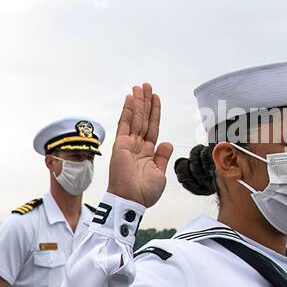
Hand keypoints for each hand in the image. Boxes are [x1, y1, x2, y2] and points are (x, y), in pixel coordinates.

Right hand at [106, 82, 172, 208]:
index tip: (156, 97)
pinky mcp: (120, 145)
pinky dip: (127, 110)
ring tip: (140, 86)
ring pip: (135, 118)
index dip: (154, 112)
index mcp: (148, 152)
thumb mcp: (159, 173)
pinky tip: (130, 98)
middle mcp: (137, 145)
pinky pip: (125, 124)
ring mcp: (128, 144)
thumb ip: (162, 157)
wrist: (132, 200)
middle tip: (146, 85)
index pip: (152, 127)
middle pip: (143, 119)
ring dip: (138, 101)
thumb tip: (166, 143)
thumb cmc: (144, 192)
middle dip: (145, 102)